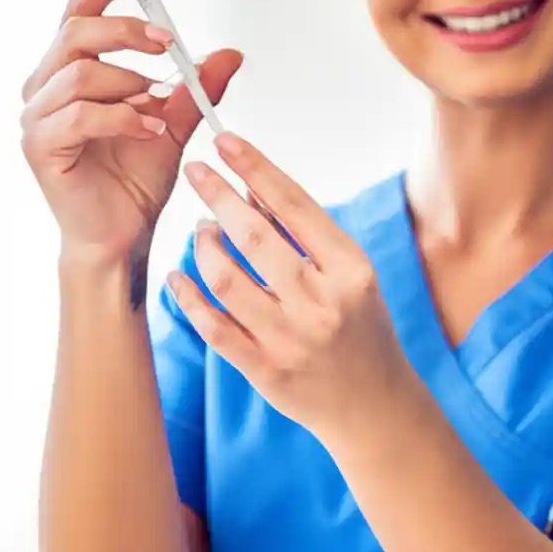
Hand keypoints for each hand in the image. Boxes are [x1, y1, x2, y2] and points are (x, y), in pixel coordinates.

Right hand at [20, 0, 242, 266]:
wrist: (123, 236)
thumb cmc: (135, 183)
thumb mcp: (175, 124)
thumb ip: (195, 88)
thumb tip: (229, 54)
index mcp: (70, 71)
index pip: (83, 9)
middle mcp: (45, 86)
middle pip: (77, 30)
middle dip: (127, 30)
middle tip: (167, 43)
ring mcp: (38, 116)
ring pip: (79, 72)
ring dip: (129, 84)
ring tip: (159, 107)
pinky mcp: (41, 146)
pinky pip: (80, 115)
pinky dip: (123, 118)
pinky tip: (150, 131)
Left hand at [166, 133, 421, 439]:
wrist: (375, 409)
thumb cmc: (362, 331)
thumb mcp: (352, 277)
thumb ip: (308, 237)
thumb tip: (252, 189)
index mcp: (351, 270)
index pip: (296, 206)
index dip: (255, 168)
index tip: (225, 142)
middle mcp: (322, 303)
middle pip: (254, 237)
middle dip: (217, 196)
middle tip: (195, 171)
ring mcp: (291, 340)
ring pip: (226, 279)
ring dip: (203, 247)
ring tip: (201, 231)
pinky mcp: (265, 371)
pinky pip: (213, 326)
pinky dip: (188, 297)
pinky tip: (177, 277)